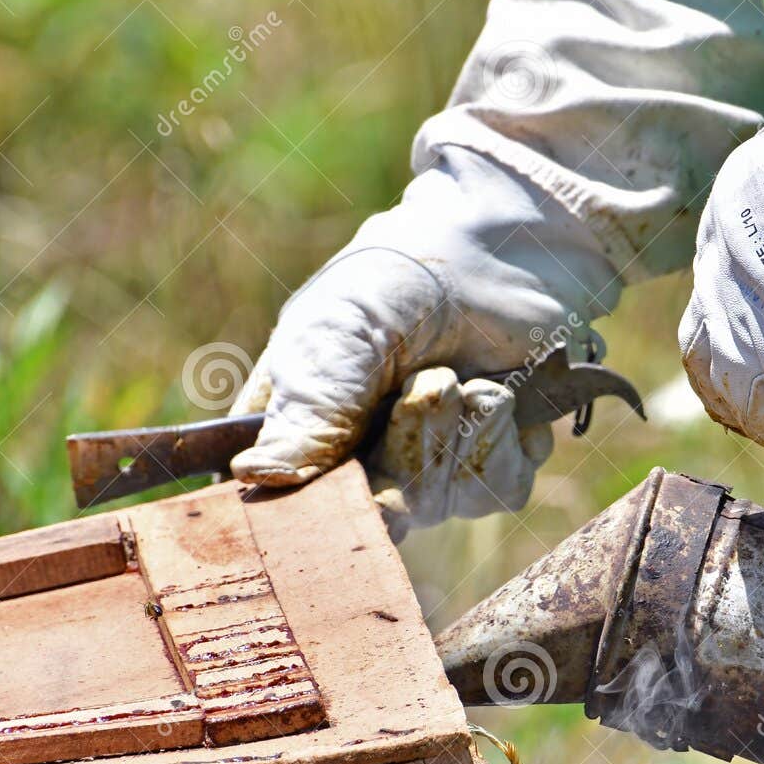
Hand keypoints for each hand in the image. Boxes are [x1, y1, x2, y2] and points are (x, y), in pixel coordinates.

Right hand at [228, 145, 611, 531]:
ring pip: (444, 501)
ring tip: (457, 373)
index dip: (320, 504)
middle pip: (379, 516)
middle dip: (410, 449)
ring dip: (460, 429)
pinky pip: (500, 486)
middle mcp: (363, 462)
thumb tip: (258, 477)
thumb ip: (310, 407)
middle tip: (426, 384)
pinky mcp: (494, 464)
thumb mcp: (339, 330)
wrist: (498, 248)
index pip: (292, 507)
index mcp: (301, 430)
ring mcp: (430, 469)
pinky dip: (504, 435)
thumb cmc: (397, 279)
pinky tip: (500, 390)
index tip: (355, 464)